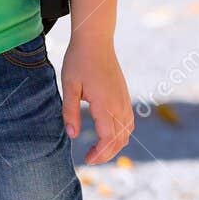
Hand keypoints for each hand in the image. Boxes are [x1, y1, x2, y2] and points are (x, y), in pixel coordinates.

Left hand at [61, 34, 134, 164]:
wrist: (96, 40)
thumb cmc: (79, 60)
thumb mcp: (69, 86)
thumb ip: (70, 112)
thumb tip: (72, 135)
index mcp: (105, 104)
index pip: (109, 139)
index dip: (100, 154)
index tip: (87, 159)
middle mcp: (119, 104)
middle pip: (120, 139)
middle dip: (107, 154)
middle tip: (90, 158)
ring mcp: (124, 99)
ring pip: (127, 131)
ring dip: (115, 145)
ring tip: (98, 150)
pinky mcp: (124, 95)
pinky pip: (129, 121)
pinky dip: (121, 133)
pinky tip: (109, 134)